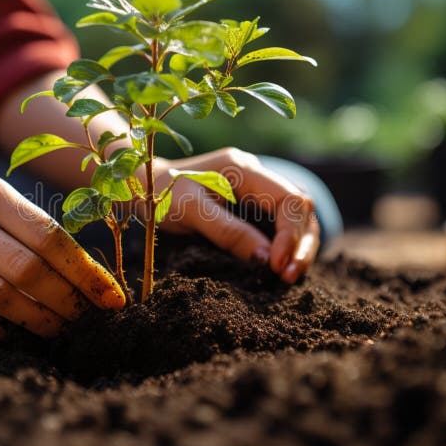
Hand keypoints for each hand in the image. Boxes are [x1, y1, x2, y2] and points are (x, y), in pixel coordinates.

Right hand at [0, 173, 124, 338]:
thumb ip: (36, 230)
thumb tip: (93, 279)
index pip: (47, 236)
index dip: (84, 271)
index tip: (111, 297)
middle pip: (25, 268)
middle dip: (66, 300)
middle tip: (89, 318)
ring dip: (38, 319)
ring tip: (61, 328)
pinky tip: (19, 332)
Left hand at [154, 148, 318, 282]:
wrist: (144, 187)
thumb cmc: (161, 195)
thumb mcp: (190, 212)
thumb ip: (228, 232)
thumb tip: (266, 259)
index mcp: (243, 168)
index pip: (288, 199)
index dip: (290, 234)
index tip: (276, 266)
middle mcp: (256, 174)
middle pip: (300, 207)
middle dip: (301, 243)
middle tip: (289, 277)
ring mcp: (257, 187)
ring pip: (297, 215)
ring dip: (299, 246)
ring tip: (289, 276)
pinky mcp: (253, 204)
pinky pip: (282, 223)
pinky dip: (287, 245)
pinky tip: (279, 266)